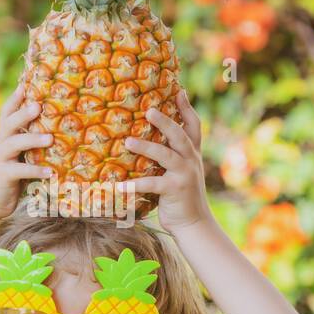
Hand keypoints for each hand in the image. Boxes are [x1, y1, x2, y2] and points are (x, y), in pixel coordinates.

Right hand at [0, 83, 54, 220]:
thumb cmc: (9, 176)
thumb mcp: (18, 156)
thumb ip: (30, 142)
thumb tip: (58, 130)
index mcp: (5, 136)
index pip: (8, 111)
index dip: (16, 97)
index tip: (27, 82)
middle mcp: (0, 143)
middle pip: (9, 122)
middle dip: (23, 113)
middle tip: (38, 105)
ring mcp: (0, 159)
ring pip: (14, 144)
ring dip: (32, 140)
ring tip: (50, 139)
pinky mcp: (3, 175)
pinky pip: (20, 170)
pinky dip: (35, 170)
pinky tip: (50, 172)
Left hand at [120, 90, 211, 233]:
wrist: (194, 223)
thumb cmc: (181, 197)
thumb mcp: (181, 172)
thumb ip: (172, 156)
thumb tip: (147, 140)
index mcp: (192, 154)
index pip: (193, 126)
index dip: (187, 108)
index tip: (180, 90)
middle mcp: (191, 160)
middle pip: (180, 134)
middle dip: (165, 121)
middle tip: (149, 109)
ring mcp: (184, 174)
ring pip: (166, 155)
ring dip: (146, 147)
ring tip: (128, 141)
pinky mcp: (176, 190)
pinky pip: (153, 184)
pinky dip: (135, 185)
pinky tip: (119, 186)